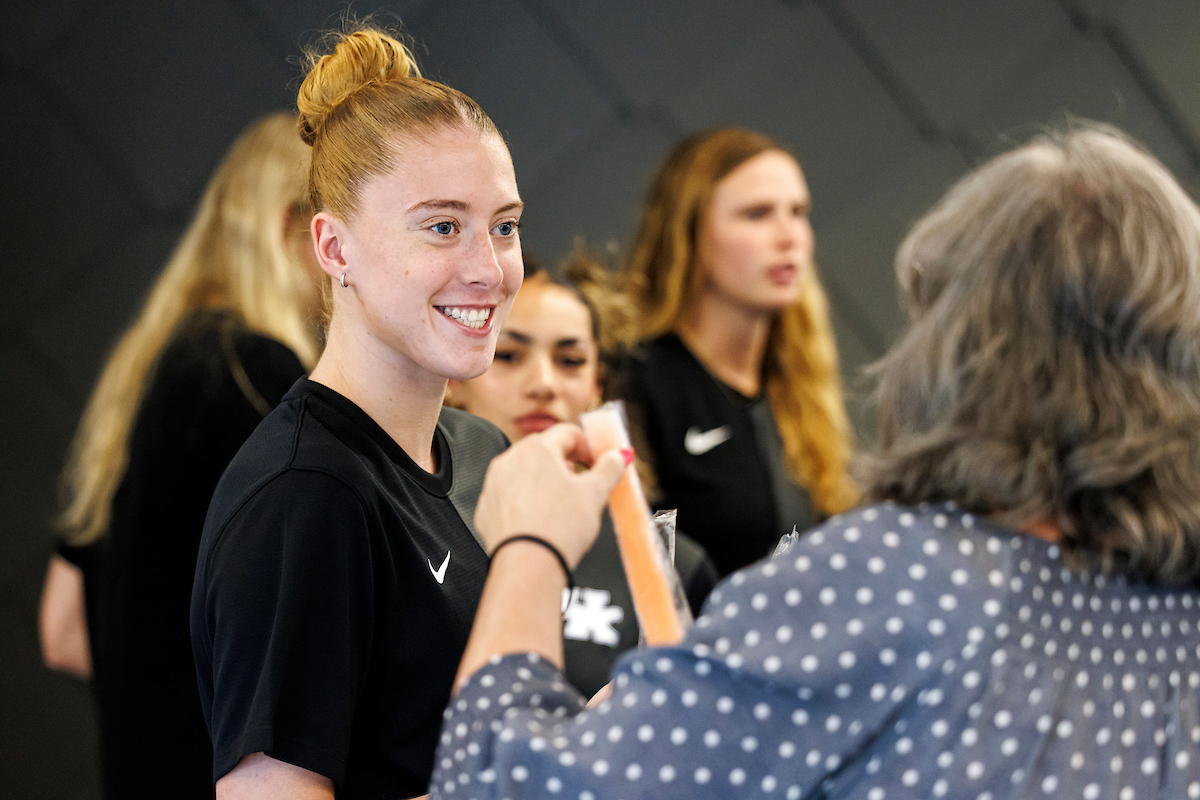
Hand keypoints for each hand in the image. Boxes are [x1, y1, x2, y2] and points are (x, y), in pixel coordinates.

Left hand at [475, 423, 625, 566]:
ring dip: (545, 484)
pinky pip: (511, 498)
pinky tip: (542, 521)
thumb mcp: (595, 493)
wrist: (528, 566)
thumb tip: (618, 457)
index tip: (599, 461)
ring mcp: (494, 485)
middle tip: (585, 485)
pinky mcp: (487, 510)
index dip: (589, 447)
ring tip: (564, 507)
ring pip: (525, 475)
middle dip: (567, 465)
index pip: (568, 433)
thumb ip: (610, 468)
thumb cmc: (558, 529)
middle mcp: (509, 461)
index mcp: (536, 449)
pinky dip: (527, 504)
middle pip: (544, 452)